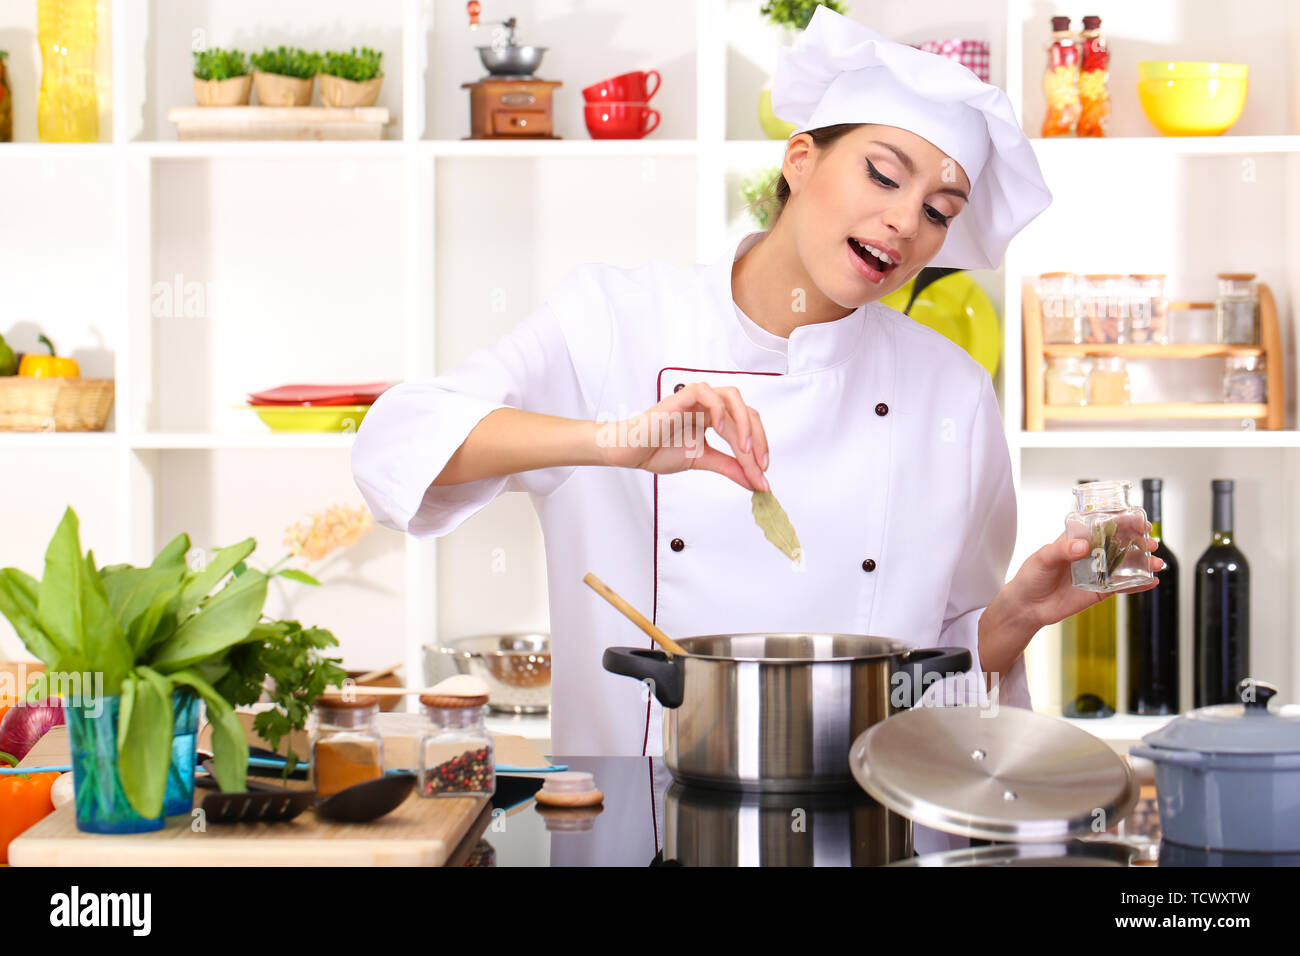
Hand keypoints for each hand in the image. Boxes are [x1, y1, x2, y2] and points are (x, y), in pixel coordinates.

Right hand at [598, 382, 769, 491]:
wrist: (632, 452)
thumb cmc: (659, 451)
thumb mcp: (704, 462)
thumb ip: (730, 468)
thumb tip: (756, 482)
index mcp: (715, 418)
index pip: (747, 427)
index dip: (759, 449)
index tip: (762, 475)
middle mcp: (710, 405)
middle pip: (746, 411)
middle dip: (758, 439)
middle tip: (759, 465)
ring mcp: (697, 399)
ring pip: (732, 396)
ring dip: (743, 422)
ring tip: (744, 448)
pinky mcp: (682, 397)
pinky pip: (706, 392)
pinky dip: (718, 408)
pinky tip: (720, 428)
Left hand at [1009, 522, 1164, 632]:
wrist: (1027, 606)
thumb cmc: (1030, 576)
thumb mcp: (1043, 558)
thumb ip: (1062, 550)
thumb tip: (1083, 546)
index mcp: (1076, 540)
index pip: (1102, 526)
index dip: (1121, 522)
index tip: (1137, 520)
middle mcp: (1090, 554)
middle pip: (1119, 544)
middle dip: (1138, 542)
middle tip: (1151, 543)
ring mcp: (1096, 573)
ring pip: (1124, 565)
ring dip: (1142, 563)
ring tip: (1156, 563)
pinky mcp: (1099, 591)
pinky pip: (1121, 586)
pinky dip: (1137, 584)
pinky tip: (1151, 582)